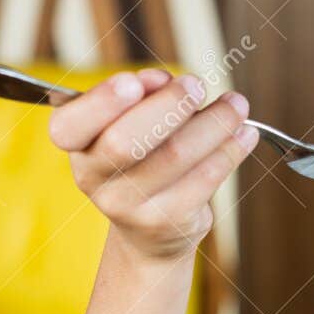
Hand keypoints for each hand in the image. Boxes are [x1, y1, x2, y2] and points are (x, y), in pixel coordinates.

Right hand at [48, 68, 255, 261]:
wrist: (151, 233)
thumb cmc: (143, 160)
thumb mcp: (133, 124)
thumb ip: (143, 96)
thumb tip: (162, 81)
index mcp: (77, 147)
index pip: (68, 126)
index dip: (99, 103)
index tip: (133, 82)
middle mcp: (95, 181)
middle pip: (126, 142)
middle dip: (168, 105)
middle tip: (197, 85)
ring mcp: (129, 207)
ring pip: (175, 156)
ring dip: (214, 123)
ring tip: (236, 105)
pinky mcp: (168, 223)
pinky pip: (204, 179)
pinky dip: (230, 150)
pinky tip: (245, 134)